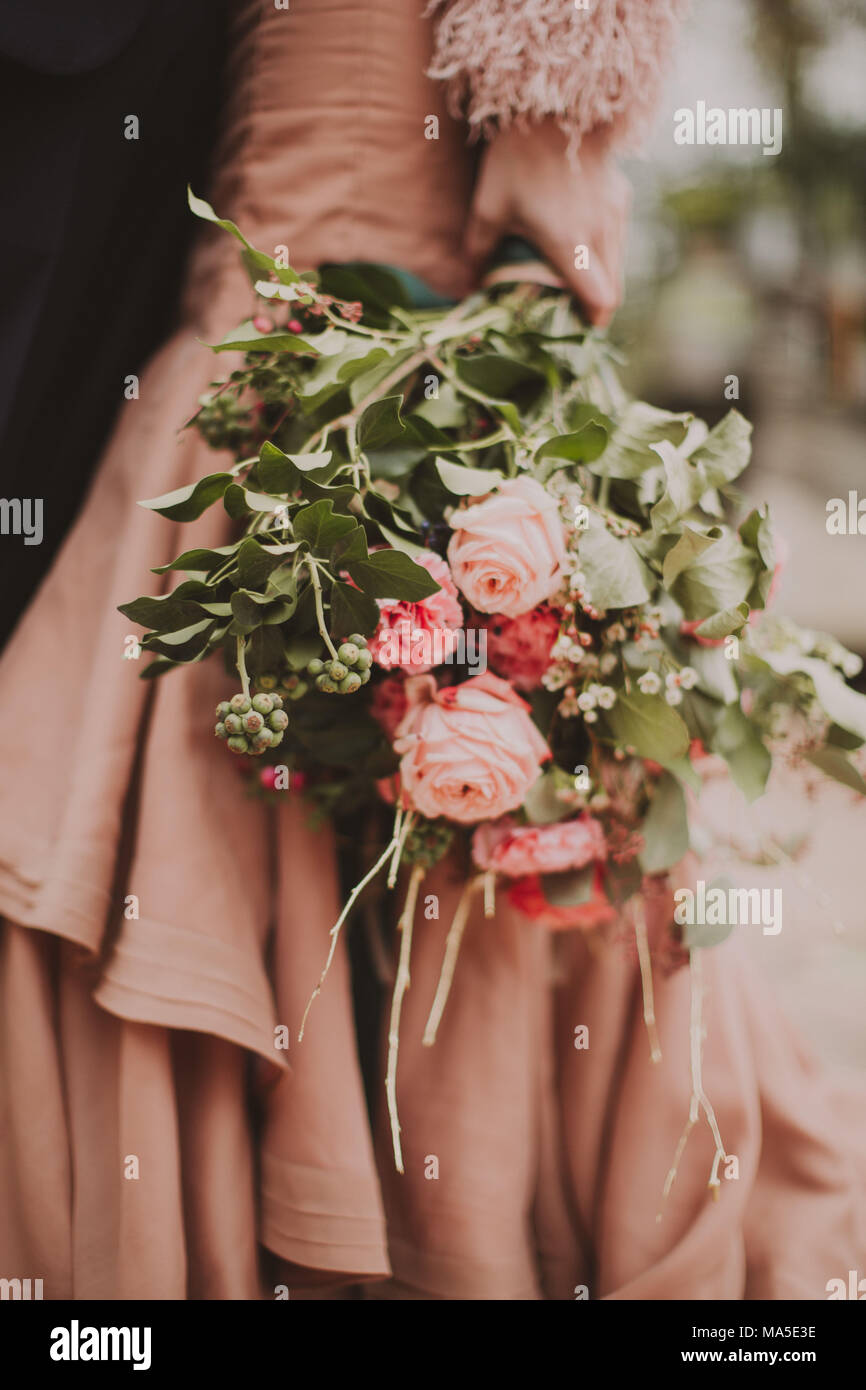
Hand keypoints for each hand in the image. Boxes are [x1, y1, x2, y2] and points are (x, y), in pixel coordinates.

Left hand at [464, 118, 630, 325]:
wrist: (553, 102)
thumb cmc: (515, 159)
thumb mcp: (487, 208)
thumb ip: (478, 252)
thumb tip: (464, 287)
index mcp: (570, 245)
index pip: (600, 301)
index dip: (592, 322)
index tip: (576, 330)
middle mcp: (600, 233)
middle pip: (613, 290)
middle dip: (596, 307)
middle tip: (571, 313)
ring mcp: (615, 213)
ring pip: (619, 265)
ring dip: (602, 280)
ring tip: (574, 282)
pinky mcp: (621, 194)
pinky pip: (618, 238)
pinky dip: (606, 253)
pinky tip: (580, 245)